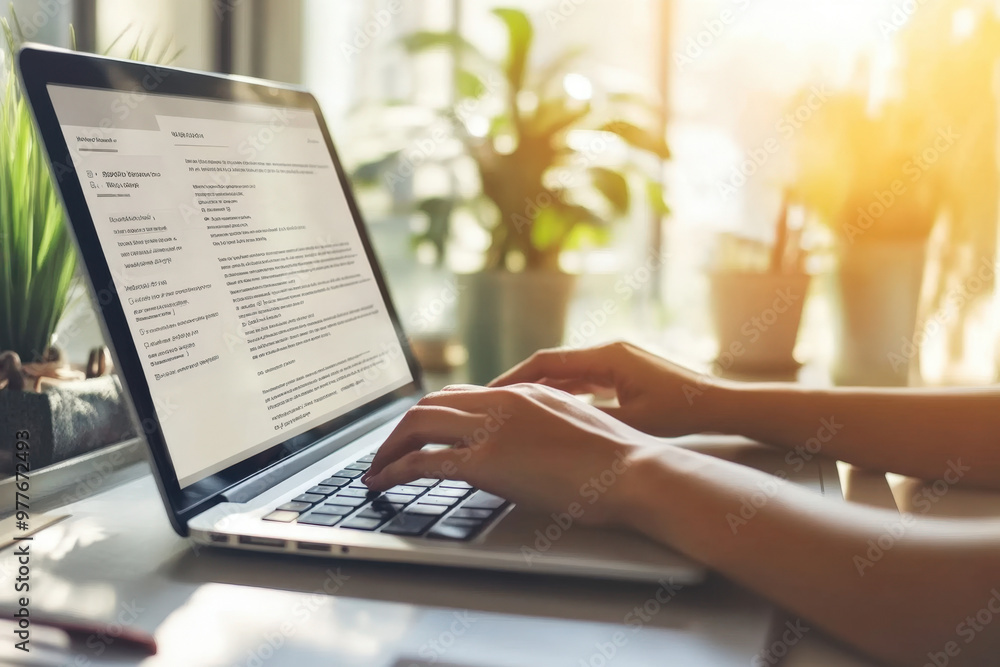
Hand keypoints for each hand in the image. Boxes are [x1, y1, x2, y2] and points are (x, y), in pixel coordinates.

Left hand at [363, 383, 658, 524]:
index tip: (417, 433)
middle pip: (430, 403)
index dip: (431, 413)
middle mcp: (502, 401)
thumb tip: (523, 442)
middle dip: (400, 428)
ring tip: (376, 469)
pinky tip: (385, 483)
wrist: (635, 471)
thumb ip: (541, 426)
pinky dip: (396, 470)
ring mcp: (493, 429)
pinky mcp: (487, 462)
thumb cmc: (617, 460)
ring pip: (418, 423)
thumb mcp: (573, 427)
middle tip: (386, 451)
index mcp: (524, 392)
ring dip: (389, 447)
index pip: (460, 394)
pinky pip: (425, 462)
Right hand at [489, 341, 720, 437]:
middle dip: (523, 383)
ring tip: (515, 407)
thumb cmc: (681, 412)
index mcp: (606, 356)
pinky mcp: (625, 370)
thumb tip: (549, 426)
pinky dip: (566, 390)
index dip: (515, 378)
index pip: (546, 362)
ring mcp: (617, 359)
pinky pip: (586, 377)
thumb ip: (588, 419)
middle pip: (553, 364)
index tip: (490, 393)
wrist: (719, 403)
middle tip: (493, 402)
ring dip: (543, 387)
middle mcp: (608, 350)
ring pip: (568, 371)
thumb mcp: (630, 422)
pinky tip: (551, 407)